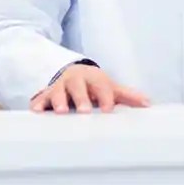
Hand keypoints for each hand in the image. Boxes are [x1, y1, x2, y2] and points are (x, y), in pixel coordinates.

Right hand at [30, 64, 149, 113]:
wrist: (73, 72)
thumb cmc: (95, 85)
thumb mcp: (110, 88)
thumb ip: (127, 96)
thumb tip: (147, 104)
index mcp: (94, 78)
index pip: (101, 86)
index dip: (105, 97)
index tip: (108, 109)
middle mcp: (76, 80)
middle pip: (78, 86)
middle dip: (80, 98)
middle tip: (84, 111)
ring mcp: (60, 86)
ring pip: (57, 91)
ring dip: (58, 100)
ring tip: (60, 112)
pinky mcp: (46, 94)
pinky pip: (40, 98)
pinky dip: (37, 104)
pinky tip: (36, 111)